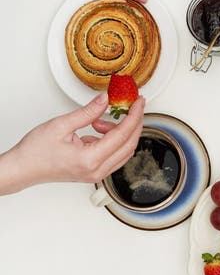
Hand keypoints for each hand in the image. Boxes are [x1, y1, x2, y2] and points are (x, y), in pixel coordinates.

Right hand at [0, 95, 143, 193]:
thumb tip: (105, 100)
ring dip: (120, 133)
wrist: (25, 168)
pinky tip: (97, 131)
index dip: (134, 116)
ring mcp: (97, 174)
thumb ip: (87, 112)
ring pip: (123, 152)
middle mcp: (97, 171)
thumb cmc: (37, 151)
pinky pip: (114, 156)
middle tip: (134, 106)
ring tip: (97, 122)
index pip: (122, 135)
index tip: (139, 103)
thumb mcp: (62, 125)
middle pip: (129, 145)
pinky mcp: (95, 172)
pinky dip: (112, 141)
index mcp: (91, 160)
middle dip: (134, 124)